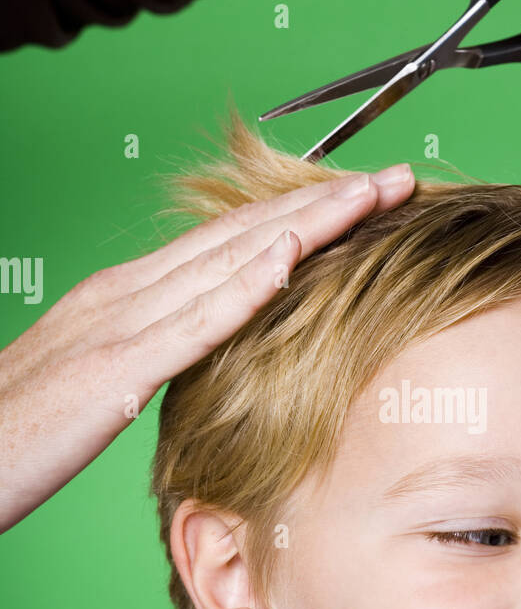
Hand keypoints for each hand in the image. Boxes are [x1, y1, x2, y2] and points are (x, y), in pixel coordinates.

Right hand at [0, 165, 414, 532]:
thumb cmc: (17, 429)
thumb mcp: (95, 385)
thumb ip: (147, 361)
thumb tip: (201, 359)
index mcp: (123, 296)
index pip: (228, 243)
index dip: (299, 215)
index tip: (360, 200)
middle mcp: (126, 293)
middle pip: (242, 234)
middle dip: (324, 202)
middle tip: (395, 179)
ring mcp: (121, 324)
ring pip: (231, 258)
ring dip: (308, 222)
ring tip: (372, 194)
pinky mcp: (115, 368)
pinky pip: (195, 319)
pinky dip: (248, 282)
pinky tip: (293, 253)